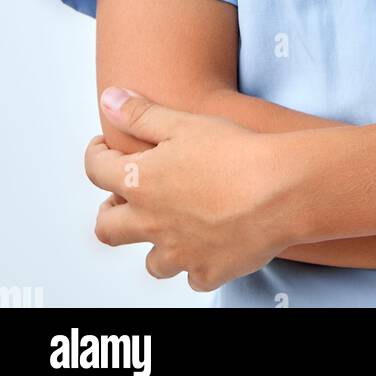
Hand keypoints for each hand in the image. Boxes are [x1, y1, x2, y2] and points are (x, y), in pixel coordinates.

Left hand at [86, 87, 290, 291]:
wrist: (280, 190)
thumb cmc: (234, 152)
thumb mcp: (183, 122)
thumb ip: (140, 114)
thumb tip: (107, 99)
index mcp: (141, 183)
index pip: (96, 171)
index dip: (96, 155)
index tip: (104, 149)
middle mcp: (151, 224)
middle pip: (108, 228)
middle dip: (110, 211)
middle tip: (124, 197)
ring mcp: (179, 254)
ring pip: (152, 261)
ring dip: (155, 244)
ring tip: (171, 225)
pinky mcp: (208, 272)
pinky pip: (194, 276)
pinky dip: (197, 263)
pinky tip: (211, 244)